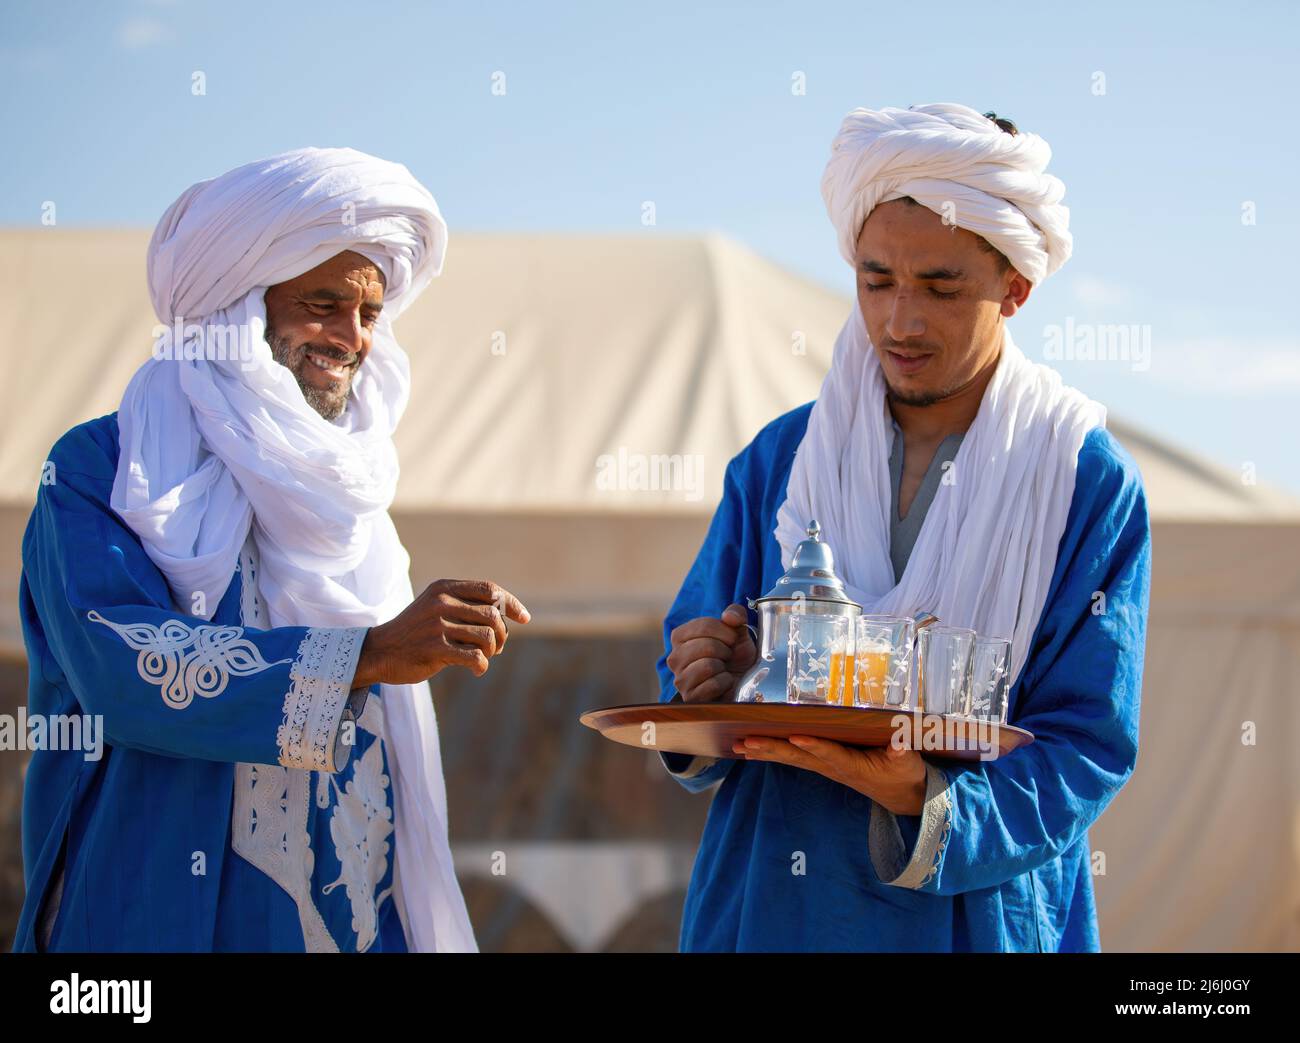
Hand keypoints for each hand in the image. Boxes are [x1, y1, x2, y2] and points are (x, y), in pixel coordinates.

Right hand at [353, 579, 530, 687]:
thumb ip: (466, 605)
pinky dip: (482, 666)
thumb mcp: (436, 607)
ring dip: (493, 650)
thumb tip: (508, 611)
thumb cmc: (416, 631)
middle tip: (495, 647)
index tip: (524, 618)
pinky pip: (475, 657)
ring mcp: (437, 625)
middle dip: (502, 633)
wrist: (380, 651)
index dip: (511, 604)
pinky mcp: (434, 649)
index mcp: (444, 587)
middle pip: (493, 614)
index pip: (490, 589)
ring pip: (488, 636)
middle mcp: (441, 602)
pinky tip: (476, 670)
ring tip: (484, 657)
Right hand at [667, 603, 757, 702]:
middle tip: (727, 656)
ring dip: (724, 667)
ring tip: (723, 668)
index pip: (703, 626)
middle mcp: (674, 658)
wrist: (744, 682)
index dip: (725, 631)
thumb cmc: (736, 656)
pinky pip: (712, 685)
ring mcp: (680, 679)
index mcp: (680, 637)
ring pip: (707, 666)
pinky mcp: (690, 697)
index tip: (731, 639)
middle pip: (706, 646)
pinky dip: (724, 683)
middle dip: (725, 650)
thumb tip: (729, 617)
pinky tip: (724, 683)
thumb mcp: (738, 630)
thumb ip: (735, 614)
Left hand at [731, 735, 926, 814]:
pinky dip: (772, 753)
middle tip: (746, 742)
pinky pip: (794, 759)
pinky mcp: (824, 765)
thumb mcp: (908, 764)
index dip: (813, 746)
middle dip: (772, 749)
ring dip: (765, 752)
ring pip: (792, 758)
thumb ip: (902, 754)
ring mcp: (827, 768)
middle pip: (799, 757)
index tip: (795, 737)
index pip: (830, 754)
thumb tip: (900, 743)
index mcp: (853, 765)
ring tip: (739, 746)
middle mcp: (834, 767)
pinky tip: (752, 751)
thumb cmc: (905, 775)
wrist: (903, 795)